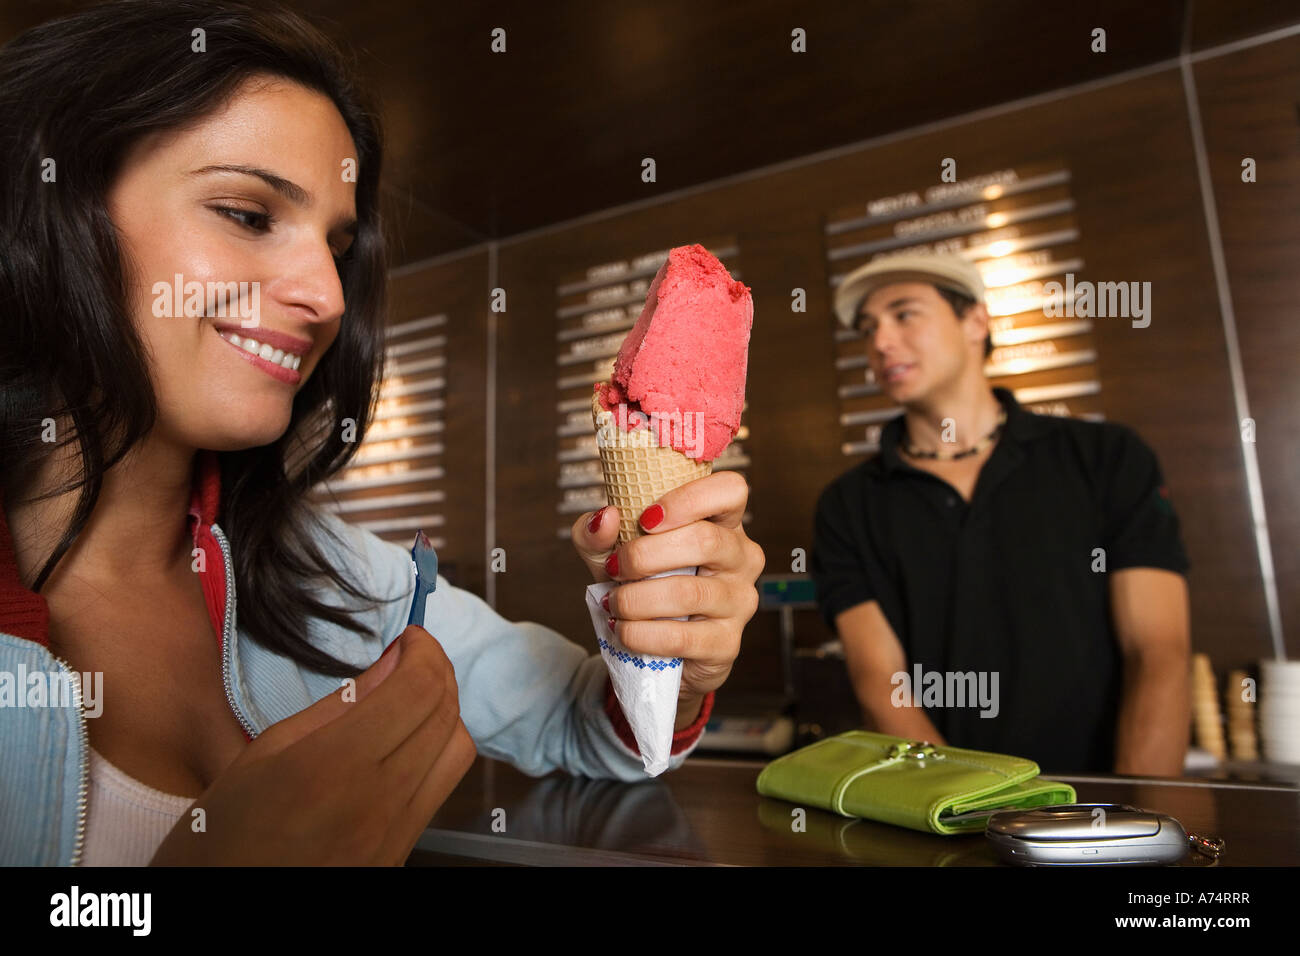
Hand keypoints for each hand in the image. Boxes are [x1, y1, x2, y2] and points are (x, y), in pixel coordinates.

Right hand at [149, 626, 476, 865]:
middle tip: (412, 656)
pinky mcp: (400, 856)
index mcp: (333, 767)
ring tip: (411, 696)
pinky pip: (440, 790)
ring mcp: (395, 836)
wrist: (224, 916)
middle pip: (446, 714)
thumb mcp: (262, 754)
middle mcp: (377, 802)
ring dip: (444, 712)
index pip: (419, 689)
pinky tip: (406, 741)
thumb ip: (340, 705)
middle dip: (437, 672)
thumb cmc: (219, 837)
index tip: (410, 637)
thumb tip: (395, 662)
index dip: (425, 651)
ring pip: (458, 752)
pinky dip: (436, 752)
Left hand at [571, 471, 764, 708]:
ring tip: (614, 603)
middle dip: (645, 555)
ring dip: (637, 598)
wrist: (652, 650)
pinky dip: (641, 633)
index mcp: (723, 523)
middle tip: (615, 567)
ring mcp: (739, 602)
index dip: (690, 499)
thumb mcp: (612, 552)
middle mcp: (741, 558)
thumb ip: (598, 532)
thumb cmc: (641, 586)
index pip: (731, 490)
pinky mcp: (727, 643)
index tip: (647, 519)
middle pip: (705, 541)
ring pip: (689, 592)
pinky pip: (682, 636)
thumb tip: (606, 518)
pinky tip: (624, 630)